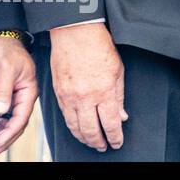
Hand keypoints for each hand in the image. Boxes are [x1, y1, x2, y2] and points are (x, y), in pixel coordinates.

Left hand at [0, 36, 36, 155]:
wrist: (5, 40)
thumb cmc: (8, 50)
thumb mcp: (6, 69)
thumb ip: (3, 90)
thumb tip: (1, 110)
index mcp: (29, 91)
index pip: (22, 118)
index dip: (10, 133)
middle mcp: (23, 97)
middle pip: (17, 124)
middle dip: (5, 139)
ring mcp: (15, 97)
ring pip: (9, 122)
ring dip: (0, 133)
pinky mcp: (7, 96)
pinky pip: (3, 115)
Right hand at [48, 23, 125, 151]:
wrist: (76, 33)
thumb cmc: (99, 47)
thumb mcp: (118, 71)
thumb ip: (119, 96)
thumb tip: (121, 115)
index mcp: (104, 91)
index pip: (110, 123)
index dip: (115, 136)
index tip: (117, 142)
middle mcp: (85, 97)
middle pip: (90, 130)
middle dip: (98, 142)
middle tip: (104, 146)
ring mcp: (69, 96)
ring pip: (75, 126)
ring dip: (84, 138)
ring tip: (91, 142)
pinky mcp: (58, 93)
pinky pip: (65, 116)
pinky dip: (72, 126)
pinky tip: (77, 129)